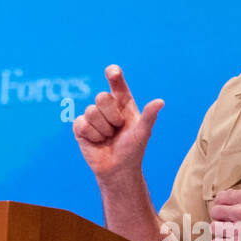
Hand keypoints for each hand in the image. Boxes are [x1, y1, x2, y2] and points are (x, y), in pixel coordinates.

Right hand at [73, 65, 163, 184]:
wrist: (118, 168)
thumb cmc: (133, 149)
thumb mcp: (143, 132)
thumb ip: (149, 116)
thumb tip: (160, 101)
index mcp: (123, 102)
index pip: (116, 82)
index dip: (113, 74)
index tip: (112, 72)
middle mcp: (106, 106)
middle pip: (102, 97)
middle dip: (112, 116)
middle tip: (118, 128)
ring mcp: (92, 116)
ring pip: (91, 111)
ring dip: (103, 129)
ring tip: (108, 137)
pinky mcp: (80, 127)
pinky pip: (81, 123)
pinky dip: (92, 135)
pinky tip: (98, 141)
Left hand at [208, 189, 240, 240]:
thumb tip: (228, 201)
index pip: (220, 197)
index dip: (221, 206)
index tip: (224, 213)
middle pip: (215, 212)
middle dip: (220, 219)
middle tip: (228, 227)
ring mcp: (239, 228)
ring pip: (215, 228)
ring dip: (222, 233)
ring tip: (233, 237)